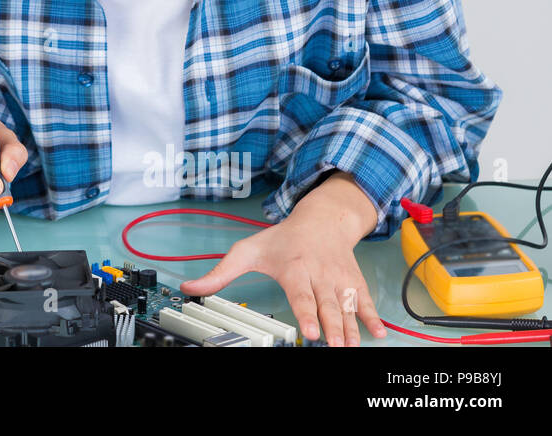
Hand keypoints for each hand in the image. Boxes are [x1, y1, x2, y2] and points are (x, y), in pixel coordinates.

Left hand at [178, 172, 388, 345]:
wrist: (322, 220)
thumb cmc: (283, 239)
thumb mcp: (247, 251)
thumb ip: (220, 274)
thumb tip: (189, 287)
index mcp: (294, 266)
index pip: (301, 293)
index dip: (307, 312)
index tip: (310, 331)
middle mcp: (320, 273)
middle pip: (326, 304)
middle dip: (331, 326)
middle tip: (333, 347)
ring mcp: (339, 278)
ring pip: (346, 305)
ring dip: (350, 327)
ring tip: (350, 347)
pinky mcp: (354, 282)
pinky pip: (364, 301)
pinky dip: (371, 317)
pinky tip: (378, 333)